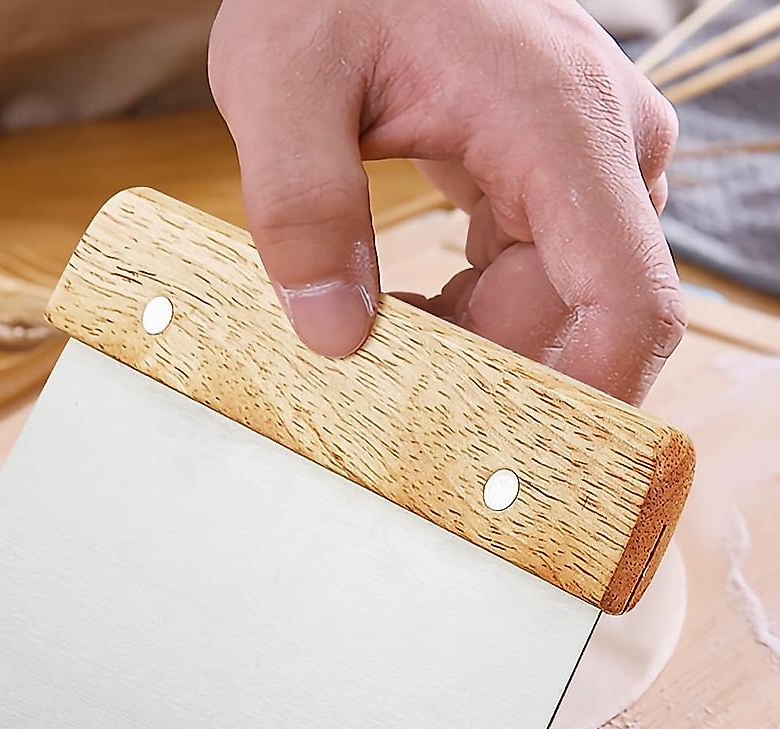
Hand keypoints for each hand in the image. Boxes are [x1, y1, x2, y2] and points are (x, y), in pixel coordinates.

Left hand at [208, 0, 684, 402]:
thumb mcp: (282, 79)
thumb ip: (302, 206)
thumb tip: (335, 336)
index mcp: (561, 127)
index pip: (630, 304)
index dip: (590, 404)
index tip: (516, 465)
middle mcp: (599, 152)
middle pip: (573, 327)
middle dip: (489, 386)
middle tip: (386, 417)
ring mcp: (580, 167)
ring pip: (546, 312)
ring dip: (467, 353)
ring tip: (373, 357)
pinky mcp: (545, 180)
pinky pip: (524, 281)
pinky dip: (463, 319)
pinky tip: (396, 317)